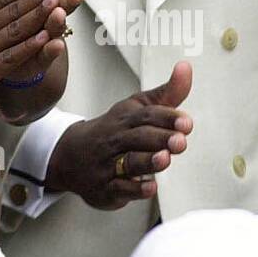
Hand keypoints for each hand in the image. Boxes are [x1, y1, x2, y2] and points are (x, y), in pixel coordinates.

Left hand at [0, 0, 94, 90]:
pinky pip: (45, 55)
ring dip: (58, 21)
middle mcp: (47, 17)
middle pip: (61, 5)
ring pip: (54, 29)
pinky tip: (56, 44)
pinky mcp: (37, 59)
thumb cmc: (1, 18)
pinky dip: (50, 50)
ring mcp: (44, 38)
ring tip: (59, 13)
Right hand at [45, 61, 192, 209]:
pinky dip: (135, 189)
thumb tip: (186, 66)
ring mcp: (109, 164)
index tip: (186, 122)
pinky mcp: (106, 188)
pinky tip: (150, 187)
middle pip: (139, 137)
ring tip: (165, 159)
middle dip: (160, 138)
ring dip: (148, 161)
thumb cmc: (115, 131)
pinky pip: (119, 189)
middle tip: (180, 141)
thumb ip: (167, 93)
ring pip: (129, 162)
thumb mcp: (138, 108)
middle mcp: (117, 140)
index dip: (167, 118)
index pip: (147, 115)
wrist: (71, 156)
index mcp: (126, 118)